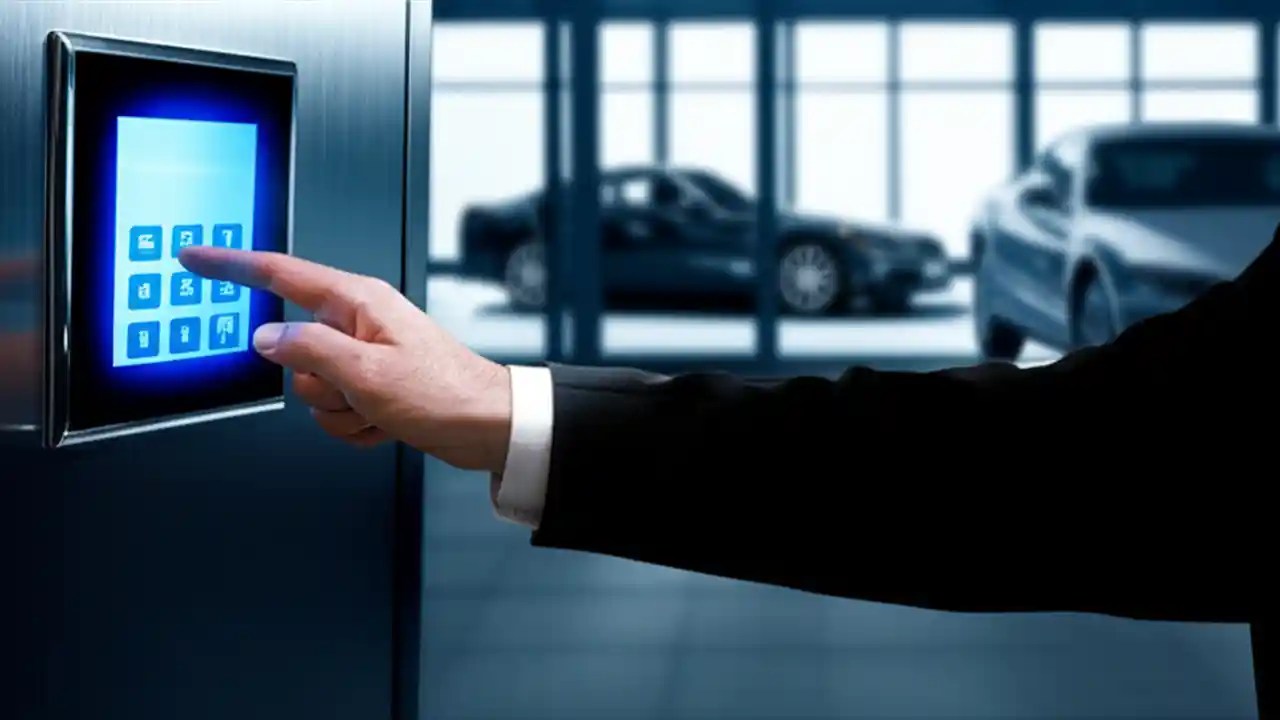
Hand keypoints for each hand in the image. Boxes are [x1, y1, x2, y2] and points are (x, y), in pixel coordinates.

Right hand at [179, 246, 512, 472]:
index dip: (232, 266)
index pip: (279, 274)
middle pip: (294, 350)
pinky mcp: (373, 385)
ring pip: (314, 387)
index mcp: (358, 301)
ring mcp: (366, 355)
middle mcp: (360, 322)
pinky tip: (387, 422)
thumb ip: (309, 350)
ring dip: (342, 411)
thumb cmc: (445, 392)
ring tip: (381, 409)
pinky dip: (357, 425)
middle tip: (358, 393)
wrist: (488, 425)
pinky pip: (336, 410)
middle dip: (320, 384)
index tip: (195, 257)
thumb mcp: (366, 373)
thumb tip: (266, 338)